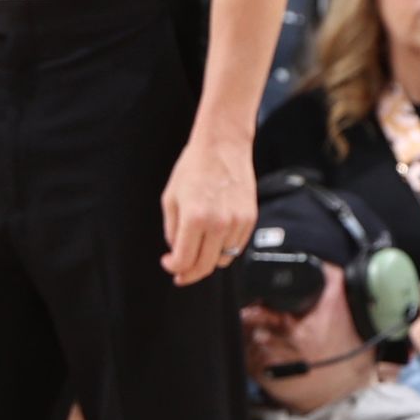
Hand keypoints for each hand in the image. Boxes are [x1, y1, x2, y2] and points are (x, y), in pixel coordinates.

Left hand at [158, 128, 254, 287]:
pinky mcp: (250, 219)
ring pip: (223, 259)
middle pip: (205, 266)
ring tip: (197, 250)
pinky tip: (213, 238)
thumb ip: (172, 230)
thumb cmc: (193, 168)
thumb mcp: (171, 198)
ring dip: (208, 260)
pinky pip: (236, 247)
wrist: (223, 146)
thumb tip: (177, 253)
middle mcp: (219, 224)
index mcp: (195, 218)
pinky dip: (224, 249)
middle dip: (190, 273)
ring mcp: (238, 223)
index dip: (174, 268)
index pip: (184, 260)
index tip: (169, 264)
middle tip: (181, 273)